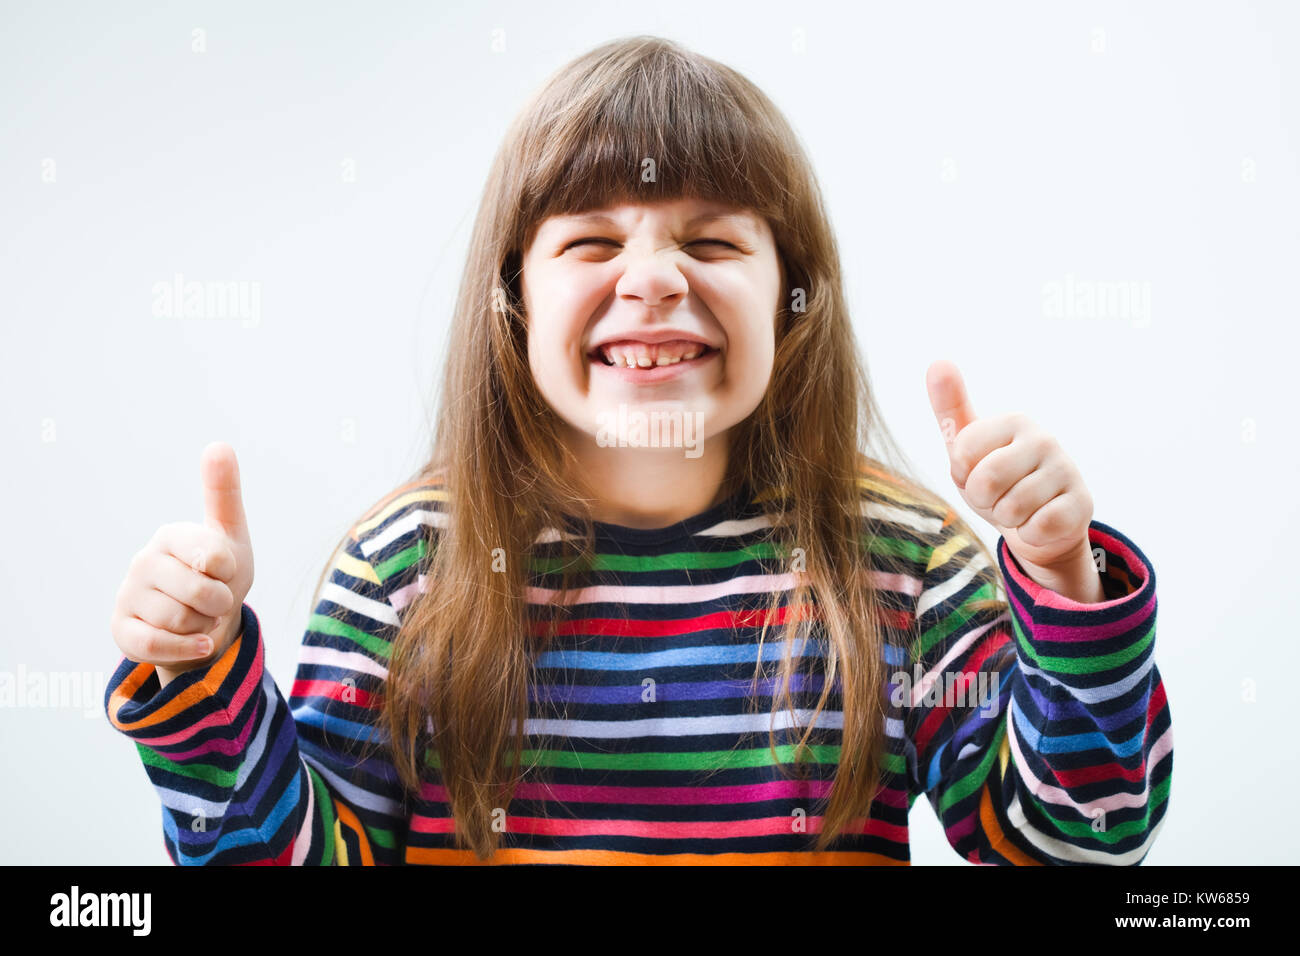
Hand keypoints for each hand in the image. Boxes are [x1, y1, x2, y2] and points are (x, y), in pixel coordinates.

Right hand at [110, 442, 254, 687]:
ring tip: (201, 617)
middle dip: (220, 604)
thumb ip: (224, 493)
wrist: (206, 619)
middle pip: (200, 594)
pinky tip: (200, 641)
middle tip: (216, 599)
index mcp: (170, 535)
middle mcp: (143, 561)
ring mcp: (129, 596)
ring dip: (204, 627)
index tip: (224, 570)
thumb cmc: (220, 572)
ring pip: (181, 622)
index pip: (215, 557)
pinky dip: (188, 648)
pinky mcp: (121, 630)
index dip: (230, 573)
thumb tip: (219, 445)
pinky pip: (157, 646)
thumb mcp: (230, 534)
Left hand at [925, 360, 1098, 595]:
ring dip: (1007, 518)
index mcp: (1014, 421)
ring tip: (1017, 508)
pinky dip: (1029, 533)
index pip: (963, 454)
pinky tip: (1037, 522)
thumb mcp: (966, 447)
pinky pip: (1038, 527)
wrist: (1035, 524)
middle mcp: (1044, 439)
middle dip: (982, 499)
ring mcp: (1067, 469)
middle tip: (995, 496)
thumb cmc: (996, 481)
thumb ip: (949, 407)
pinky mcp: (1082, 503)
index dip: (962, 475)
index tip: (976, 473)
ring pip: (1012, 509)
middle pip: (986, 482)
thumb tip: (938, 361)